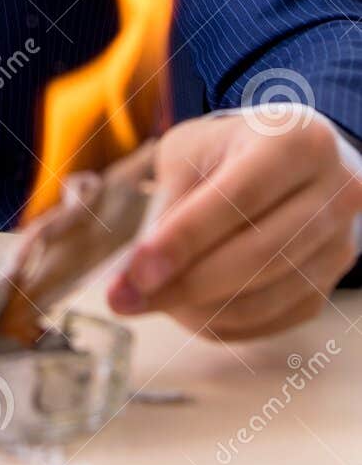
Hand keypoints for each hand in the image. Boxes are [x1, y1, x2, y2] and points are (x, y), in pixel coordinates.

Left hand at [105, 110, 361, 340]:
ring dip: (197, 309)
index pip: (239, 198)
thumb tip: (135, 273)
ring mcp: (339, 243)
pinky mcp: (329, 283)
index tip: (136, 272)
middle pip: (258, 255)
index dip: (184, 239)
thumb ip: (169, 201)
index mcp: (297, 142)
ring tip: (147, 301)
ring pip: (264, 296)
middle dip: (183, 284)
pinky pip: (270, 320)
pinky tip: (184, 308)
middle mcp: (335, 193)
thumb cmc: (228, 151)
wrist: (285, 162)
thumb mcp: (191, 151)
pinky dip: (220, 322)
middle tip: (125, 299)